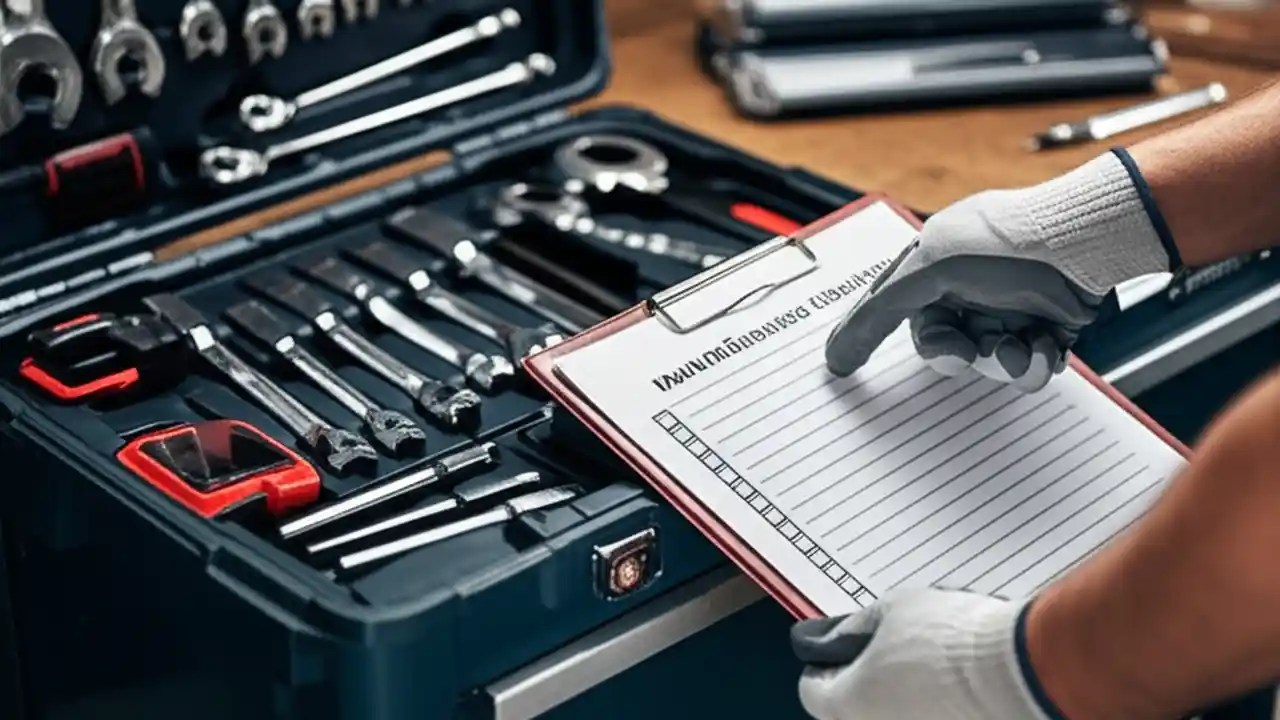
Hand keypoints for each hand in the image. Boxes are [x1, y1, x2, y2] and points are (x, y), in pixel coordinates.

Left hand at [791, 588, 1054, 719]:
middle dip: (863, 683)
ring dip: (899, 699)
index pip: (813, 691)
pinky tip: (952, 688)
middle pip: (850, 711)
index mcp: (847, 704)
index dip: (823, 665)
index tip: (839, 651)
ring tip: (928, 668)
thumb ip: (853, 629)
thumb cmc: (955, 638)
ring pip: (892, 716)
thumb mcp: (894, 610)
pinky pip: (927, 717)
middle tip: (885, 654)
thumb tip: (828, 637)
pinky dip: (932, 708)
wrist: (1023, 672)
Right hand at [826, 151, 1173, 391]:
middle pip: (947, 349)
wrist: (1082, 244)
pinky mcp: (1050, 327)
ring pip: (991, 364)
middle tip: (972, 350)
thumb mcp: (923, 273)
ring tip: (1020, 348)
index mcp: (936, 266)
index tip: (874, 370)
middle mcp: (971, 289)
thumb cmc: (1001, 244)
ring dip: (1004, 364)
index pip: (900, 315)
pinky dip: (1037, 364)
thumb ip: (875, 315)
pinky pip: (1032, 366)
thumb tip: (833, 359)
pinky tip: (1046, 346)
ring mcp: (1011, 309)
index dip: (891, 340)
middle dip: (962, 356)